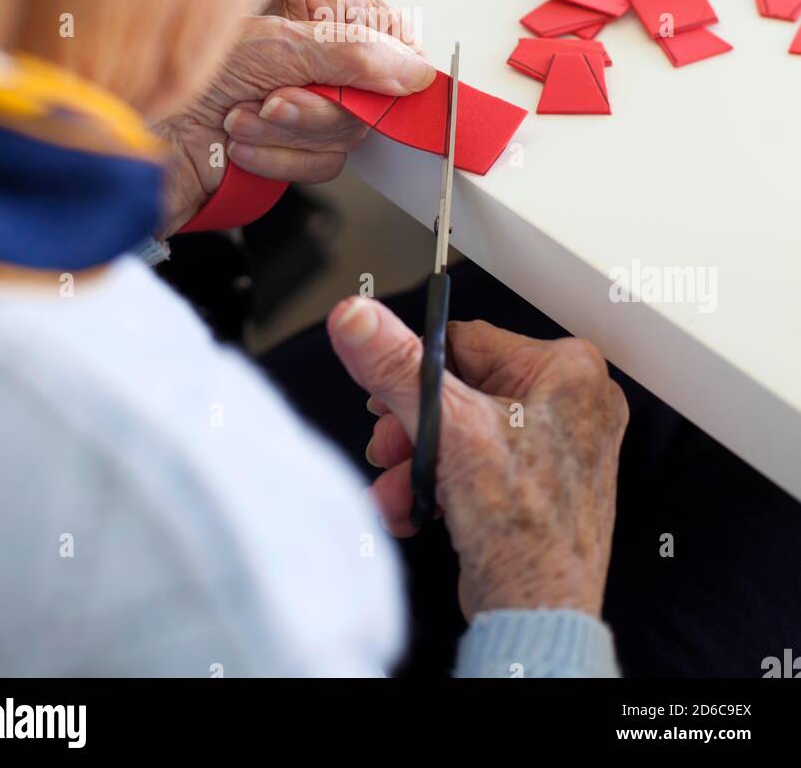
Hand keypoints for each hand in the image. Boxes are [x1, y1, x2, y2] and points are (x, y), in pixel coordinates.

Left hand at [157, 0, 433, 232]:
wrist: (103, 135)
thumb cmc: (152, 68)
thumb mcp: (260, 50)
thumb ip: (344, 56)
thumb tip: (409, 68)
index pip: (386, 27)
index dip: (388, 66)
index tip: (380, 93)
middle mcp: (304, 33)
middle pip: (371, 86)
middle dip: (317, 106)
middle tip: (271, 104)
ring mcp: (294, 86)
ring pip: (347, 129)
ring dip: (288, 137)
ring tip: (236, 121)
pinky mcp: (282, 135)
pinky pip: (320, 160)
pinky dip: (277, 161)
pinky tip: (235, 146)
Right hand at [328, 298, 627, 620]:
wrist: (539, 612)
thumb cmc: (525, 526)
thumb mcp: (447, 426)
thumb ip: (396, 366)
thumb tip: (357, 317)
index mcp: (568, 370)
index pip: (467, 341)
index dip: (417, 371)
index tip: (386, 395)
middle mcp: (571, 403)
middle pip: (459, 391)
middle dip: (413, 429)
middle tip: (389, 448)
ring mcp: (557, 447)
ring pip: (462, 432)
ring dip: (419, 463)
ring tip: (399, 490)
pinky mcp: (537, 484)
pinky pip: (476, 465)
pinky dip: (442, 485)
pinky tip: (416, 509)